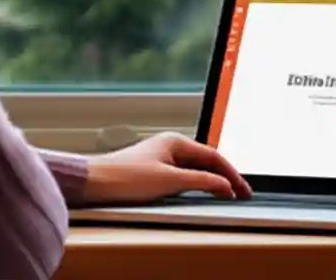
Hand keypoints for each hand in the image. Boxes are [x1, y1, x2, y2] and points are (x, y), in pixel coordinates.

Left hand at [82, 132, 253, 205]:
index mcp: (177, 142)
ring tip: (225, 193)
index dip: (232, 174)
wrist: (93, 182)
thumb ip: (201, 181)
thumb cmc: (125, 177)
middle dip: (225, 176)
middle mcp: (171, 145)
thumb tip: (225, 185)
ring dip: (211, 180)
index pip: (215, 157)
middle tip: (239, 193)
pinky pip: (183, 173)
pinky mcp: (153, 168)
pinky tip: (199, 191)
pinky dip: (197, 182)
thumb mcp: (170, 181)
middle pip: (207, 161)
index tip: (243, 190)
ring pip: (195, 167)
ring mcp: (162, 156)